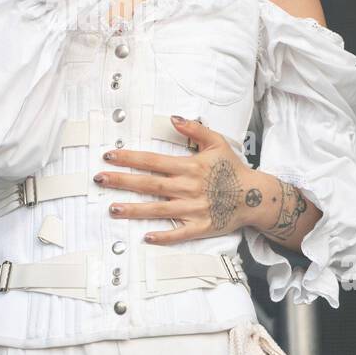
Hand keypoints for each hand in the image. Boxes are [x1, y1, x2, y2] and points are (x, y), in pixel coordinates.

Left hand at [92, 115, 270, 244]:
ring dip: (134, 209)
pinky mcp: (201, 226)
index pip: (153, 161)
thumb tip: (173, 118)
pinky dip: (164, 236)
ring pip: (158, 209)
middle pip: (149, 184)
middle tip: (99, 179)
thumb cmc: (233, 169)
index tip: (109, 156)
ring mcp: (194, 208)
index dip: (130, 158)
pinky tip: (145, 236)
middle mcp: (189, 187)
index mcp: (190, 166)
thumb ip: (195, 129)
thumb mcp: (217, 143)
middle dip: (123, 181)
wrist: (256, 196)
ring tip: (112, 208)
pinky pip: (179, 233)